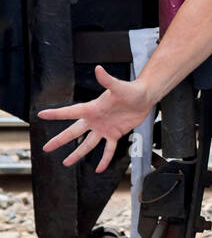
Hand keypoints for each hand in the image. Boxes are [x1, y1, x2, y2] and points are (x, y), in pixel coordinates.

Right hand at [37, 65, 153, 172]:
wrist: (144, 97)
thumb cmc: (131, 90)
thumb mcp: (118, 86)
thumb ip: (107, 80)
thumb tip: (98, 69)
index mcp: (92, 108)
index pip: (70, 112)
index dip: (56, 114)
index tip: (41, 115)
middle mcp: (95, 120)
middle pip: (74, 132)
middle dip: (60, 140)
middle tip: (46, 147)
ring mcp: (104, 128)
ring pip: (87, 144)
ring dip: (77, 153)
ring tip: (66, 162)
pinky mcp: (115, 134)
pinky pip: (108, 150)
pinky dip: (104, 159)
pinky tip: (99, 168)